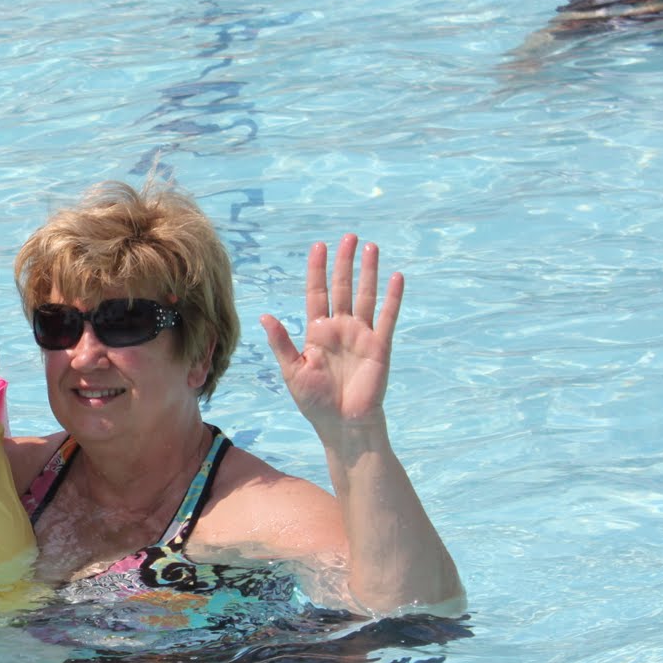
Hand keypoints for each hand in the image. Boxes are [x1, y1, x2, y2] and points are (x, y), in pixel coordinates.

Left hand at [259, 235, 400, 434]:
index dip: (317, 270)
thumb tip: (265, 316)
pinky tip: (396, 277)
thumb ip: (281, 342)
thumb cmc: (314, 402)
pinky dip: (393, 297)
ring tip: (370, 247)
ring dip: (368, 272)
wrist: (342, 425)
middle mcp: (339, 328)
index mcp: (316, 332)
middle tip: (348, 237)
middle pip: (342, 287)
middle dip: (344, 262)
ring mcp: (361, 335)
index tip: (319, 246)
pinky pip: (388, 317)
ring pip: (365, 295)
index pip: (317, 293)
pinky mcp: (380, 346)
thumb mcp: (292, 370)